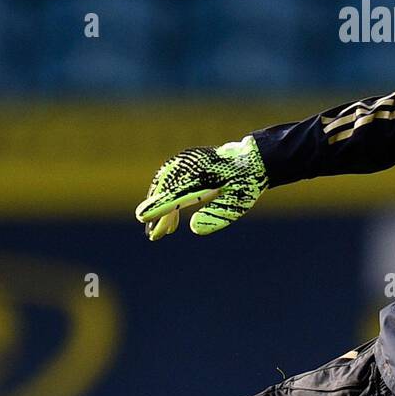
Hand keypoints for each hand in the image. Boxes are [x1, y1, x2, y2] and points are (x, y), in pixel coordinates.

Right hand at [134, 136, 267, 239]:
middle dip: (156, 212)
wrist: (252, 161)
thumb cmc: (245, 185)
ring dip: (161, 206)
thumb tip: (193, 228)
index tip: (142, 217)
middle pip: (166, 189)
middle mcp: (193, 165)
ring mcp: (188, 160)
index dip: (158, 207)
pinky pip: (169, 178)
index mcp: (206, 177)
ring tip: (165, 231)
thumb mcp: (236, 204)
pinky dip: (166, 196)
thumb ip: (215, 216)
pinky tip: (172, 217)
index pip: (176, 194)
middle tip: (154, 236)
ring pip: (165, 184)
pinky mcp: (186, 160)